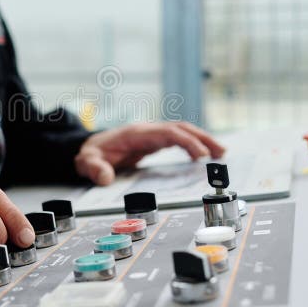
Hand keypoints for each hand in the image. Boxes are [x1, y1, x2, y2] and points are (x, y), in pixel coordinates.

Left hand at [75, 122, 225, 185]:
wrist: (89, 147)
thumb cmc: (91, 153)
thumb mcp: (87, 162)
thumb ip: (95, 169)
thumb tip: (105, 178)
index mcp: (136, 133)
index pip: (167, 133)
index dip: (185, 142)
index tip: (200, 155)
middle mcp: (147, 130)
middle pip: (180, 128)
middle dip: (202, 138)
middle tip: (221, 152)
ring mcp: (152, 134)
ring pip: (182, 132)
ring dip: (201, 140)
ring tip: (220, 153)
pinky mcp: (154, 141)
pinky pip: (177, 139)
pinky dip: (192, 144)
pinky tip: (203, 155)